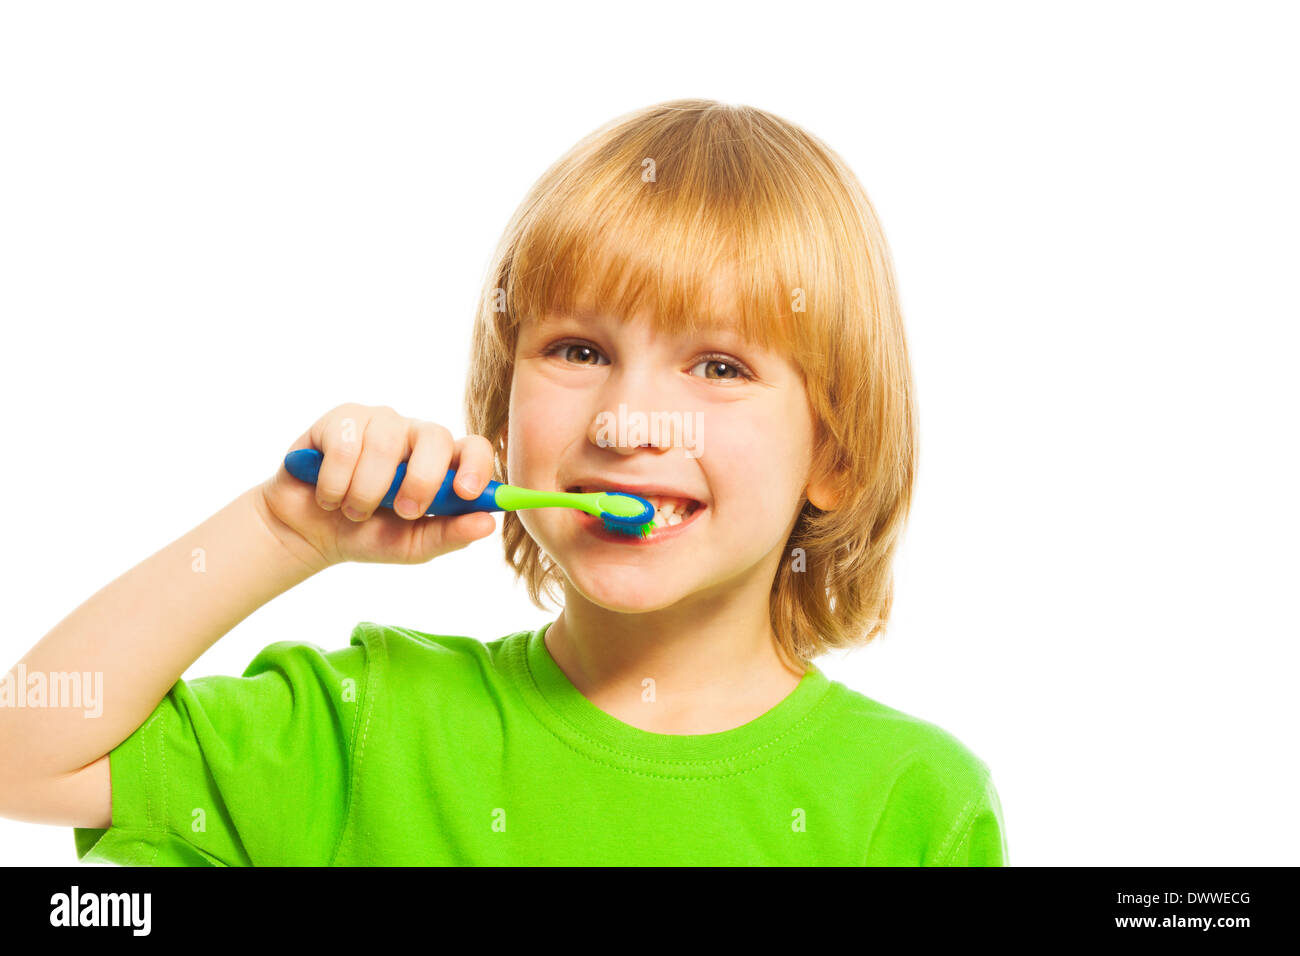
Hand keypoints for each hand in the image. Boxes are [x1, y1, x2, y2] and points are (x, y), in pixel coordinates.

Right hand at [255, 403, 497, 570]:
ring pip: (385, 445)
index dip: (477, 465)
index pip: (474, 448)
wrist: (307, 532)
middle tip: (404, 512)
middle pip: (435, 436)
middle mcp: (414, 436)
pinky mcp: (342, 419)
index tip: (467, 493)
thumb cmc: (366, 534)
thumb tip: (488, 523)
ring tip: (353, 511)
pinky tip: (328, 495)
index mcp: (441, 463)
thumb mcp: (411, 546)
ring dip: (366, 492)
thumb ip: (450, 535)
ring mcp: (380, 422)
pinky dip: (335, 484)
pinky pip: (345, 446)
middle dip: (421, 481)